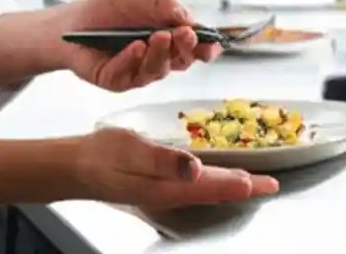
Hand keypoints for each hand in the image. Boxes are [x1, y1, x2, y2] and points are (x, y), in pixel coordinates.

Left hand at [63, 0, 220, 91]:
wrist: (73, 20)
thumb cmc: (110, 7)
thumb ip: (164, 3)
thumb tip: (187, 18)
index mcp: (170, 36)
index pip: (196, 47)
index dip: (207, 48)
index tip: (212, 44)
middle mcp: (159, 57)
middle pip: (182, 61)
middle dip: (187, 48)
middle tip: (186, 35)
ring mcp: (139, 71)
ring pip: (158, 70)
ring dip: (161, 54)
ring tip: (159, 37)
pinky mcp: (118, 79)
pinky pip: (129, 74)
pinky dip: (134, 60)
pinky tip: (136, 47)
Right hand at [75, 127, 278, 209]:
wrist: (75, 167)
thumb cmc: (101, 155)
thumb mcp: (132, 150)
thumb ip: (164, 161)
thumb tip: (196, 169)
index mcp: (165, 188)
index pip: (211, 187)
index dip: (239, 185)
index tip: (262, 184)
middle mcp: (169, 194)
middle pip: (214, 192)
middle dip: (244, 188)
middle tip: (270, 186)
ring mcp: (164, 192)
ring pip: (206, 190)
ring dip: (231, 186)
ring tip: (253, 183)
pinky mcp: (158, 185)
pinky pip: (194, 186)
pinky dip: (213, 181)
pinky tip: (217, 177)